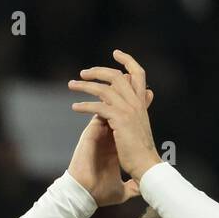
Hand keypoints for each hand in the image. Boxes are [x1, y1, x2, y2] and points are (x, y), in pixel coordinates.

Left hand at [68, 50, 159, 198]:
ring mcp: (128, 110)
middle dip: (98, 71)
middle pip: (116, 76)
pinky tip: (75, 107)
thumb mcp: (141, 124)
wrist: (146, 164)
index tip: (116, 53)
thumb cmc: (142, 150)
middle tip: (83, 73)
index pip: (138, 74)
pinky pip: (98, 107)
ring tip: (71, 85)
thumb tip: (145, 96)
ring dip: (85, 85)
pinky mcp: (118, 120)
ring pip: (103, 89)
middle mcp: (135, 102)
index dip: (127, 61)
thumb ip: (140, 109)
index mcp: (141, 102)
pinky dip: (85, 105)